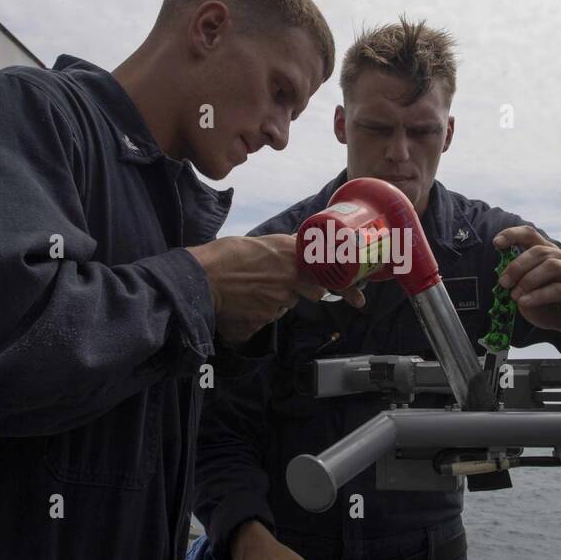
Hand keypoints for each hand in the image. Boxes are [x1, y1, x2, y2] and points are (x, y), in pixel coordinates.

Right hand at [188, 234, 358, 345]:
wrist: (201, 277)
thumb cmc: (224, 255)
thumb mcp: (260, 243)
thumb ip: (282, 250)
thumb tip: (296, 249)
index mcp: (291, 253)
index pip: (330, 272)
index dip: (347, 288)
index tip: (359, 299)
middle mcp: (291, 275)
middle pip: (312, 292)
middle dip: (302, 291)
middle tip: (275, 284)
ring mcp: (280, 298)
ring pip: (287, 303)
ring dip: (274, 300)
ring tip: (249, 289)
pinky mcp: (268, 317)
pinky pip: (269, 316)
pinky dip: (258, 312)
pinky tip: (242, 302)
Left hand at [493, 225, 560, 354]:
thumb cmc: (552, 307)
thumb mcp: (529, 293)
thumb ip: (518, 283)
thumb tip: (505, 278)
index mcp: (551, 254)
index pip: (532, 235)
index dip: (513, 235)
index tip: (496, 243)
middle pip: (540, 251)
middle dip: (517, 266)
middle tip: (503, 283)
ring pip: (551, 266)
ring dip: (528, 280)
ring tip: (515, 296)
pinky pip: (558, 289)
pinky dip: (538, 295)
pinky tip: (525, 302)